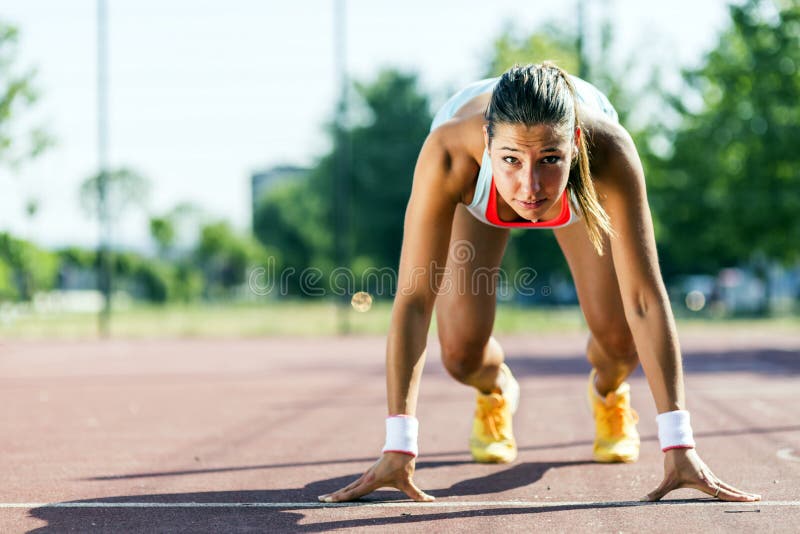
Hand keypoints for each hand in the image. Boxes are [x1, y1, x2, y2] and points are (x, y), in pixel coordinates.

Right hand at [318, 452, 434, 502]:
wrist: (400, 448)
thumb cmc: (403, 465)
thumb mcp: (408, 482)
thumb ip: (417, 494)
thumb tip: (430, 501)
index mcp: (371, 481)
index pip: (353, 492)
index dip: (341, 497)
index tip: (328, 501)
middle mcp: (366, 478)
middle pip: (347, 489)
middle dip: (334, 496)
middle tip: (320, 501)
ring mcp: (366, 476)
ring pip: (349, 486)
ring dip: (338, 492)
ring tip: (326, 498)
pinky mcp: (368, 475)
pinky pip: (354, 484)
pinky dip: (346, 489)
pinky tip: (342, 493)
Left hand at [642, 448, 760, 501]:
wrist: (677, 445)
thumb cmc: (674, 462)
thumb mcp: (667, 479)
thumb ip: (657, 492)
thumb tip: (644, 500)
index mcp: (704, 482)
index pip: (723, 493)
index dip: (736, 498)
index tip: (749, 500)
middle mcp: (710, 479)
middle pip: (729, 489)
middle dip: (743, 495)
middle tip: (758, 499)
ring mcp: (709, 475)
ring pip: (727, 485)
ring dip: (739, 491)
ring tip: (751, 496)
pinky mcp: (706, 473)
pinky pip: (721, 483)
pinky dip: (730, 488)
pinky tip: (732, 491)